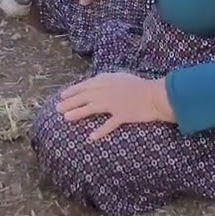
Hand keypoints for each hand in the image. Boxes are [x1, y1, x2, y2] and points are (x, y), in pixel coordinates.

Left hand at [56, 72, 174, 140]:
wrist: (156, 95)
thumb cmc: (141, 86)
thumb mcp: (121, 78)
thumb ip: (107, 81)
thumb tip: (95, 83)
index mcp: (107, 80)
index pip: (85, 85)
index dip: (72, 91)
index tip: (62, 95)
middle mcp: (107, 91)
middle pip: (84, 96)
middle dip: (69, 102)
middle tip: (57, 108)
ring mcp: (114, 103)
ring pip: (91, 108)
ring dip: (77, 113)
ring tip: (66, 118)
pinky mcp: (122, 115)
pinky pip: (109, 124)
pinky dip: (100, 131)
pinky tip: (91, 137)